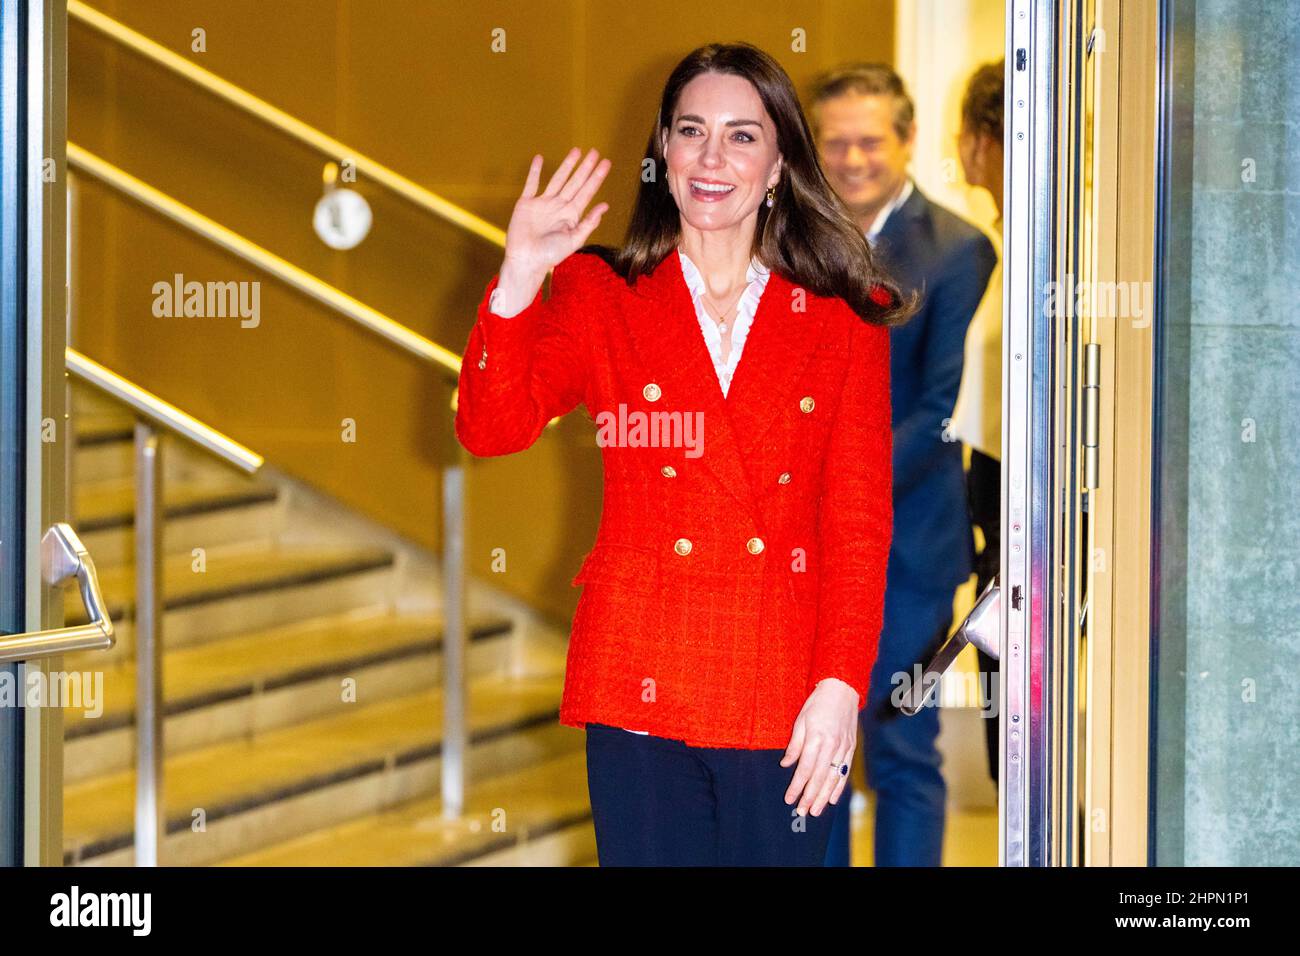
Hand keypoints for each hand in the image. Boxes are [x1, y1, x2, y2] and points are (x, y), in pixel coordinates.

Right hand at [502, 147, 610, 276]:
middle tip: (595, 151)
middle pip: (575, 182)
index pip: (587, 191)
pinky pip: (531, 184)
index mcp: (571, 215)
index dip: (596, 177)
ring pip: (557, 179)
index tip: (606, 163)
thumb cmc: (550, 255)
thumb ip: (589, 222)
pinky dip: (535, 171)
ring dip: (566, 165)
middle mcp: (559, 206)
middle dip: (585, 167)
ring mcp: (543, 203)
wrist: (526, 261)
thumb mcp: (574, 240)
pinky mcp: (526, 203)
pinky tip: (539, 158)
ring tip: (576, 151)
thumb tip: (605, 206)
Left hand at [781, 677, 858, 816]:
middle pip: (819, 777)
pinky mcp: (851, 748)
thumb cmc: (818, 703)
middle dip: (810, 797)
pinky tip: (832, 798)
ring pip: (833, 778)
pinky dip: (839, 787)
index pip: (805, 768)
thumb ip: (795, 744)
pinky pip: (844, 771)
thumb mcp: (801, 720)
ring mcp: (844, 748)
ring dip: (824, 797)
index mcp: (817, 738)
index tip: (790, 798)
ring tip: (816, 811)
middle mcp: (832, 746)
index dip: (797, 786)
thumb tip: (786, 764)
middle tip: (802, 812)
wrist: (843, 689)